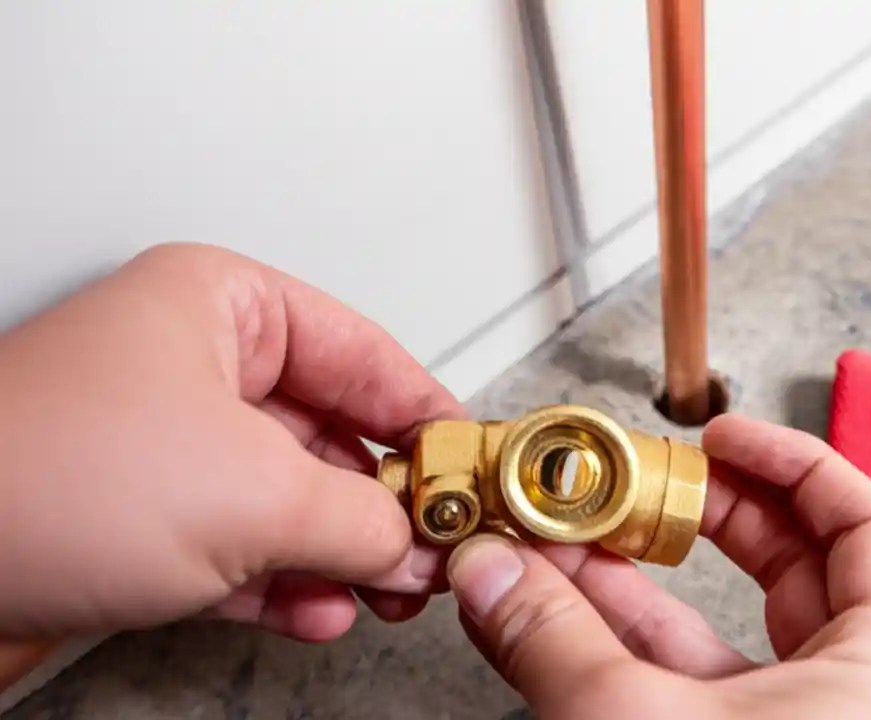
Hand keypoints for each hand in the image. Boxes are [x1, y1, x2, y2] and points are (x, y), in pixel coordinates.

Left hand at [0, 243, 461, 641]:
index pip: (364, 352)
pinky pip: (241, 541)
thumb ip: (361, 516)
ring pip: (289, 493)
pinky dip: (287, 579)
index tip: (471, 470)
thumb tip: (419, 538)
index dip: (427, 415)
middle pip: (331, 429)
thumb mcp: (255, 492)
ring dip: (342, 551)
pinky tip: (319, 611)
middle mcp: (194, 365)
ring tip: (388, 591)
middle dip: (384, 501)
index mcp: (222, 308)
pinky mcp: (138, 517)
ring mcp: (164, 445)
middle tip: (435, 546)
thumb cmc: (45, 480)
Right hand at [446, 415, 870, 718]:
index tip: (716, 432)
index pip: (865, 522)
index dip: (794, 461)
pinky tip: (558, 615)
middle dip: (705, 517)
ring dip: (641, 587)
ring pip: (727, 637)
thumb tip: (489, 567)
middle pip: (794, 568)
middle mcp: (855, 703)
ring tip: (566, 536)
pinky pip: (688, 694)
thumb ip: (557, 639)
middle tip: (636, 478)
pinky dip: (625, 652)